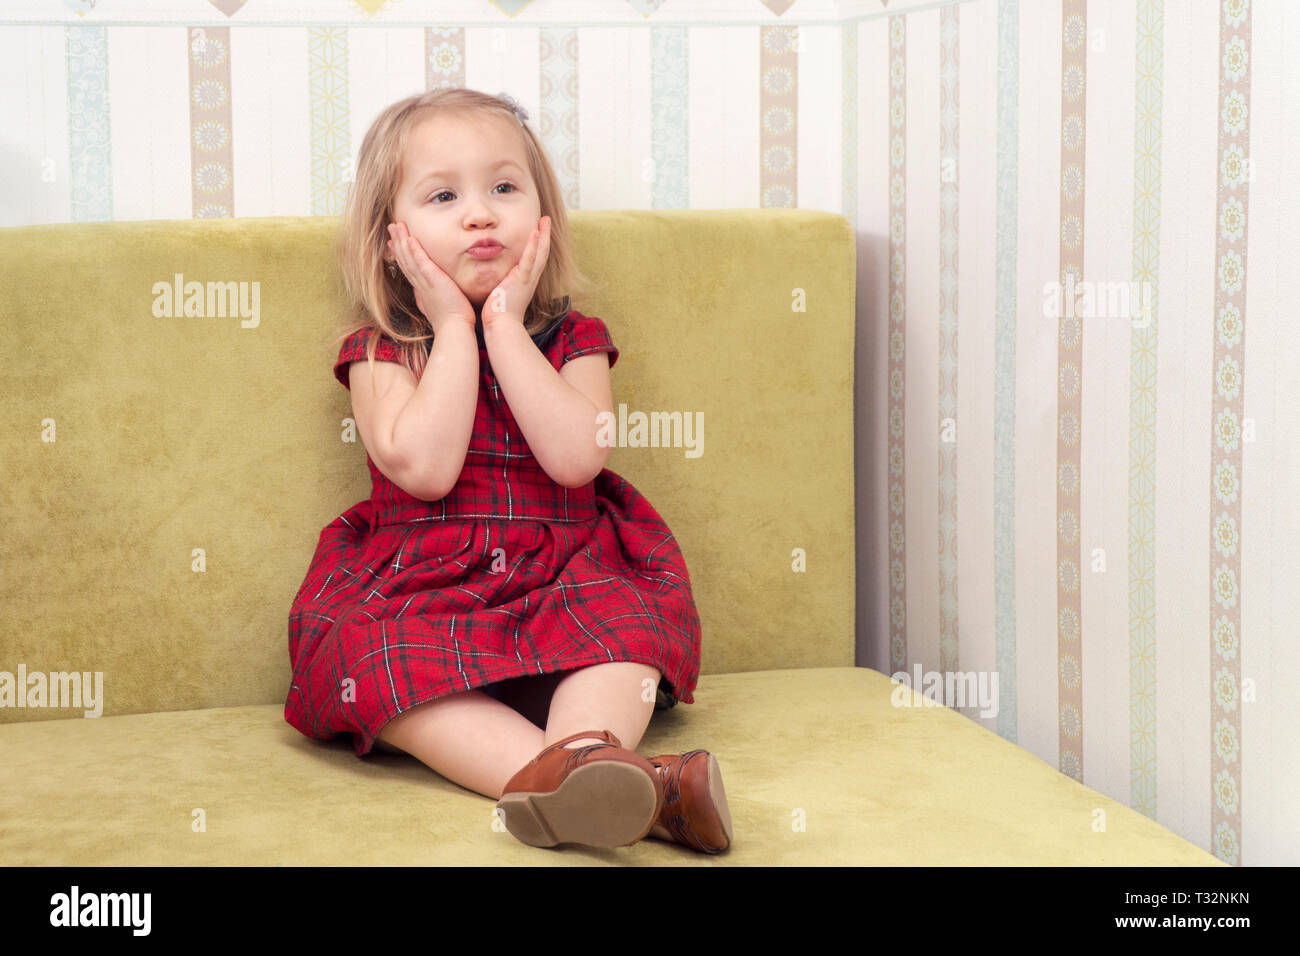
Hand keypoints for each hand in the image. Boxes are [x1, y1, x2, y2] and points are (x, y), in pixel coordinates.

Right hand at [387, 222, 476, 334]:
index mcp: (422, 289)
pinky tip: (410, 239)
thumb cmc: (452, 321)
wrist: (454, 329)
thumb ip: (431, 299)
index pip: (408, 268)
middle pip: (405, 260)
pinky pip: (421, 263)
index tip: (393, 243)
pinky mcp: (433, 281)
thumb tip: (425, 297)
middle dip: (397, 243)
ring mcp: (425, 283)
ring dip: (402, 241)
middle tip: (392, 227)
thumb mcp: (438, 307)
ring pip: (409, 258)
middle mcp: (420, 285)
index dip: (400, 254)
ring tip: (396, 226)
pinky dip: (415, 251)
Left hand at [482, 216, 550, 330]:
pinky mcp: (522, 279)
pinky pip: (530, 260)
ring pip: (540, 253)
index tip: (538, 230)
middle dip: (545, 236)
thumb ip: (500, 283)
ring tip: (545, 220)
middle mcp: (530, 278)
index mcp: (525, 281)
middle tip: (546, 220)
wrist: (501, 325)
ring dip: (543, 236)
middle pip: (542, 253)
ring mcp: (528, 278)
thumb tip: (493, 278)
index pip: (534, 259)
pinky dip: (533, 246)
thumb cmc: (498, 313)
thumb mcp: (501, 293)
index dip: (538, 244)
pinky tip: (535, 232)